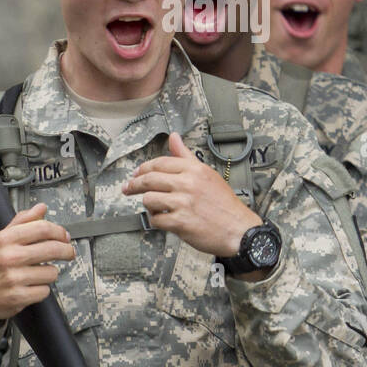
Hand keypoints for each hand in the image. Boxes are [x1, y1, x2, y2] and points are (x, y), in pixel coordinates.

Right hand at [0, 202, 75, 333]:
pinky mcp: (17, 298)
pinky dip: (40, 290)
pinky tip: (29, 287)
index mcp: (4, 239)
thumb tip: (41, 208)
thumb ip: (21, 222)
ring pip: (52, 272)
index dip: (59, 232)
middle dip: (67, 251)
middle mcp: (8, 257)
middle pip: (53, 249)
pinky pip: (44, 291)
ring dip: (49, 273)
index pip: (42, 228)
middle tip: (68, 253)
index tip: (65, 237)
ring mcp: (13, 278)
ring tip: (37, 274)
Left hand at [122, 132, 263, 262]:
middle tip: (128, 189)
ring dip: (148, 205)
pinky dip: (156, 220)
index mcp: (194, 170)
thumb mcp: (207, 174)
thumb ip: (186, 156)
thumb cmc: (223, 203)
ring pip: (149, 199)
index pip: (159, 163)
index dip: (143, 169)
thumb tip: (173, 136)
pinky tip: (163, 219)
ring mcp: (183, 203)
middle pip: (149, 179)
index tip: (136, 174)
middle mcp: (188, 184)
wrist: (239, 230)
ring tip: (156, 207)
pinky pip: (155, 219)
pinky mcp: (180, 222)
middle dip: (134, 185)